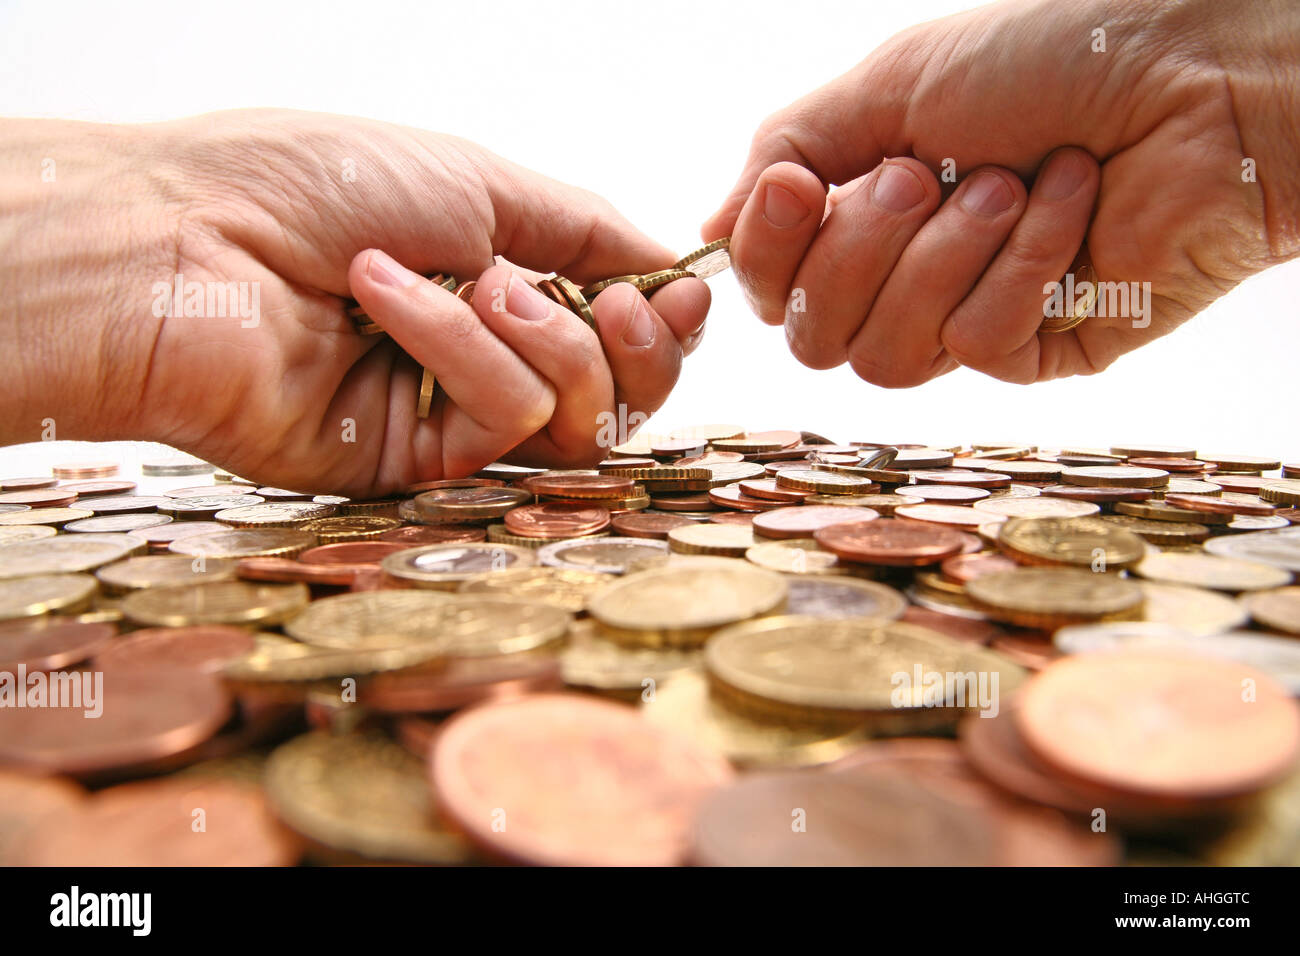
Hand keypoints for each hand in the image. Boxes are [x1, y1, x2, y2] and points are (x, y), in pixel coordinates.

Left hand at [1, 110, 707, 494]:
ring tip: (474, 280)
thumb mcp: (480, 180)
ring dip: (544, 336)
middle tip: (621, 305)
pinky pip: (502, 422)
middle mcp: (483, 355)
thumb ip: (585, 231)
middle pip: (618, 393)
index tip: (682, 295)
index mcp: (502, 282)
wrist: (190, 242)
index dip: (665, 323)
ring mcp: (448, 413)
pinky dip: (466, 352)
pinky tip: (392, 305)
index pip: (620, 331)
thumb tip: (672, 264)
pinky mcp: (413, 464)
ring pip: (574, 415)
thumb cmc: (319, 186)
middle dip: (635, 345)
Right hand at [704, 0, 1299, 385]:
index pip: (771, 287)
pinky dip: (1021, 265)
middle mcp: (906, 278)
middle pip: (815, 336)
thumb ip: (789, 151)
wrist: (1196, 68)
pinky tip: (1070, 203)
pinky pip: (980, 346)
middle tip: (926, 171)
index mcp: (864, 216)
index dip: (769, 252)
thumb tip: (707, 223)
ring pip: (886, 359)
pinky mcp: (1041, 350)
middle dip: (862, 250)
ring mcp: (970, 321)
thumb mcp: (892, 83)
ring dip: (942, 259)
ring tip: (1006, 183)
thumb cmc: (1049, 55)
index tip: (802, 185)